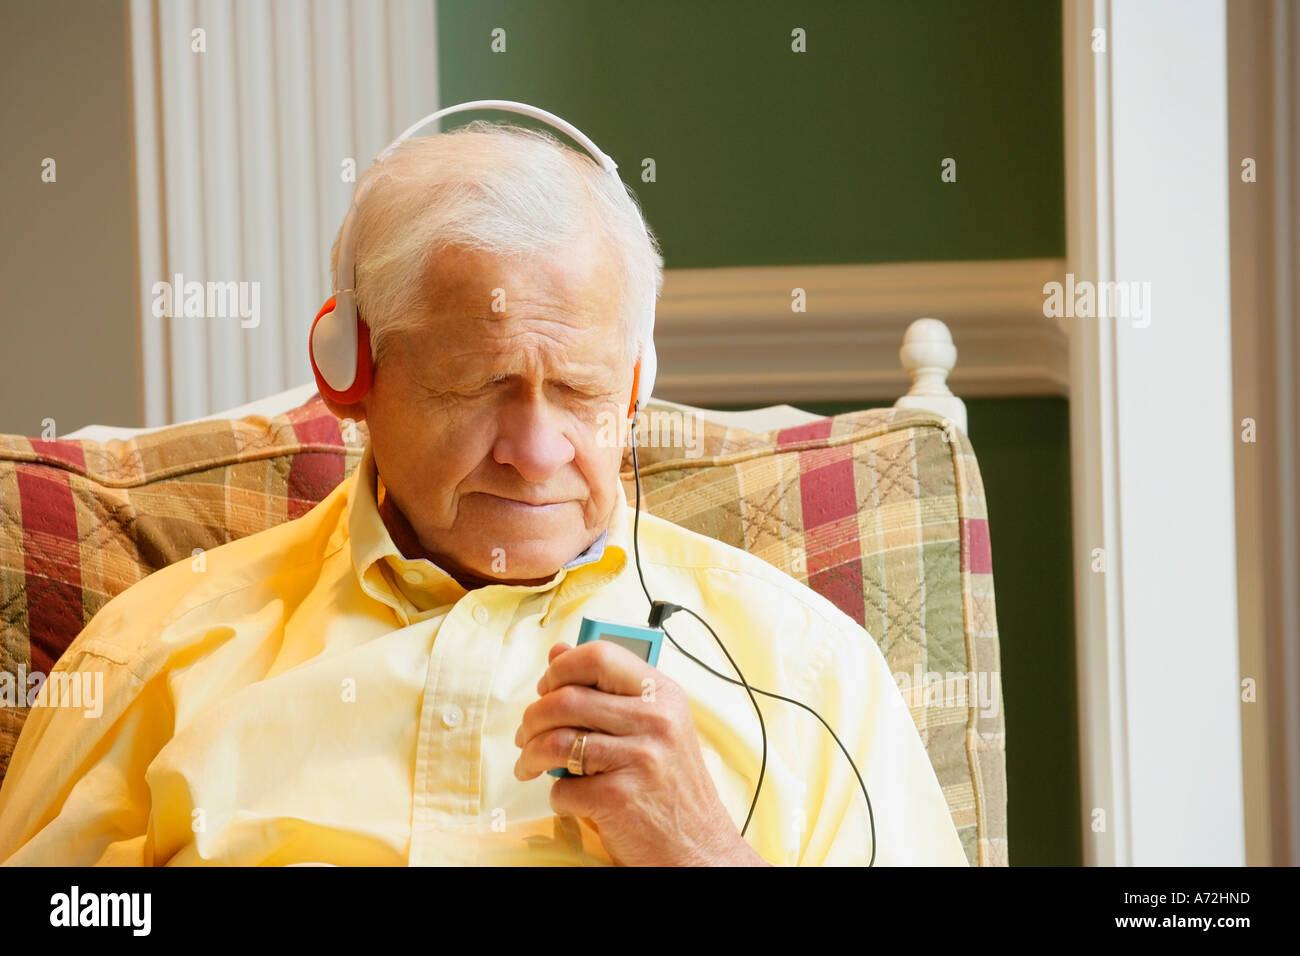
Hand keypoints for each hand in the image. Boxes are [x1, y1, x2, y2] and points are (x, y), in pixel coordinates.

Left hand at [514, 640, 767, 865]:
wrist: (698, 848)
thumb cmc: (670, 786)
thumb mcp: (654, 727)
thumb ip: (607, 689)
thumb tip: (558, 653)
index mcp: (662, 694)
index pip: (599, 656)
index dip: (560, 669)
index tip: (546, 688)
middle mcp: (655, 720)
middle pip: (566, 699)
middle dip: (532, 718)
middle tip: (525, 735)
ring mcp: (639, 758)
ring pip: (555, 741)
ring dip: (529, 755)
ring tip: (529, 765)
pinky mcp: (620, 798)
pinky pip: (562, 788)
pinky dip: (556, 796)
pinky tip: (569, 797)